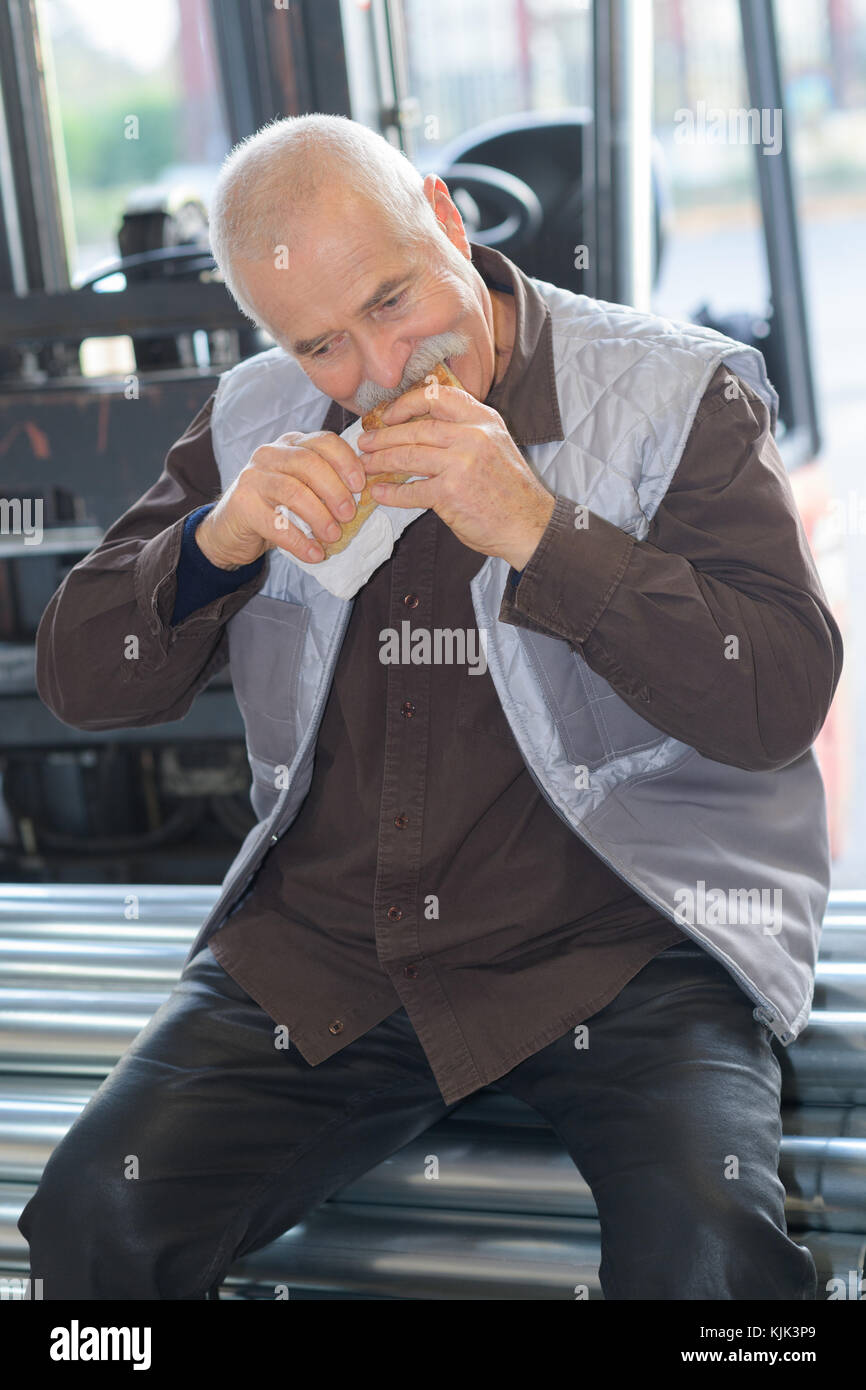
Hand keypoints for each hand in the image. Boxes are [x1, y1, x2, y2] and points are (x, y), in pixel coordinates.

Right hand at [194, 430, 365, 568]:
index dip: (346, 462)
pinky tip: (314, 554)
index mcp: (291, 445)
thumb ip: (327, 485)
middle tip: (349, 516)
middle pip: (309, 463)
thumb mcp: (303, 490)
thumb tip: (366, 497)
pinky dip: (300, 541)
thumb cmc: (276, 509)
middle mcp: (269, 454)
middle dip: (334, 491)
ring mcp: (252, 477)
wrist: (231, 531)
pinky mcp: (242, 505)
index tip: (361, 486)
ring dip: (319, 516)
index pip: (323, 441)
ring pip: (293, 491)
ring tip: (333, 537)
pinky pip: (276, 524)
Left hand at [357, 379, 554, 570]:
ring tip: (365, 465)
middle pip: (416, 429)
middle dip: (384, 437)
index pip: (437, 396)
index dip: (406, 403)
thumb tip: (420, 427)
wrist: (530, 524)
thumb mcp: (495, 444)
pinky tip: (380, 492)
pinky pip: (411, 490)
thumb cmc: (509, 489)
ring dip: (381, 461)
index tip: (388, 415)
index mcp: (483, 419)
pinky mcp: (451, 493)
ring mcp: (461, 464)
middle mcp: (472, 436)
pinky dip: (391, 493)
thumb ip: (465, 431)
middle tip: (365, 443)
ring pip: (408, 456)